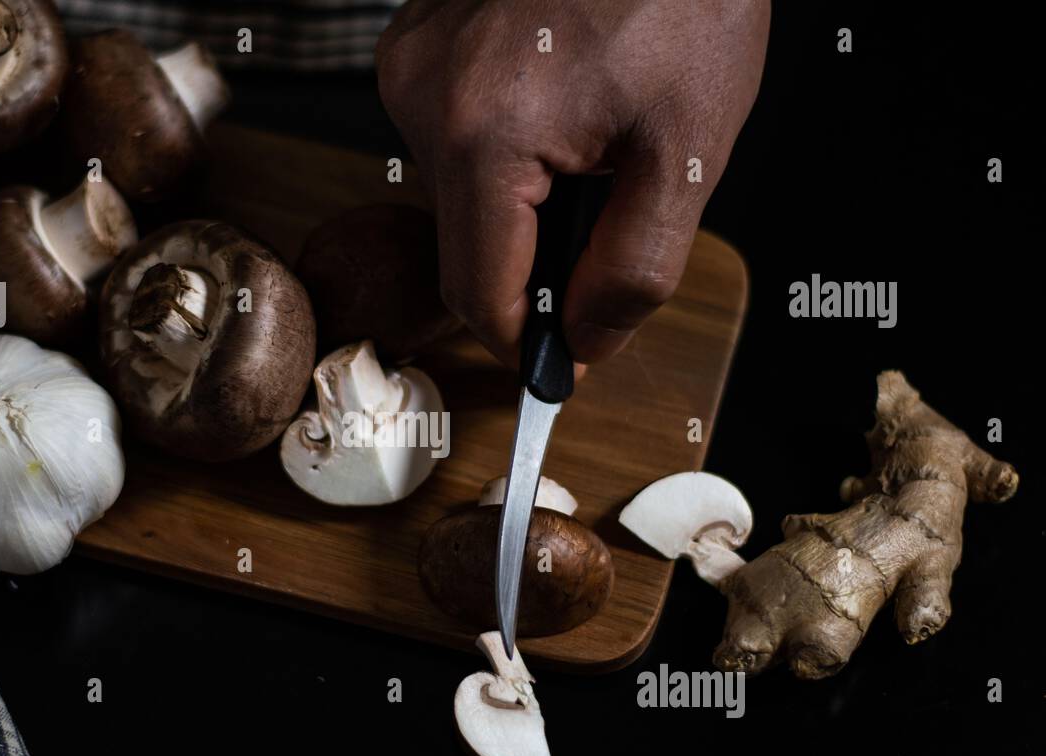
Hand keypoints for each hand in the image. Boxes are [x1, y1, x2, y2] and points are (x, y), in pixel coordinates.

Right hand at [376, 0, 768, 366]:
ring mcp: (413, 63)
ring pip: (462, 193)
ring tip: (598, 141)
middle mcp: (422, 99)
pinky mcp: (418, 42)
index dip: (522, 343)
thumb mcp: (689, 149)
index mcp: (481, 135)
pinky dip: (508, 150)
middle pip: (469, 245)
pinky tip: (564, 104)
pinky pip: (454, 136)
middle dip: (537, 261)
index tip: (560, 367)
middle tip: (614, 219)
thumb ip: (634, 270)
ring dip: (526, 201)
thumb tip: (582, 342)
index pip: (478, 291)